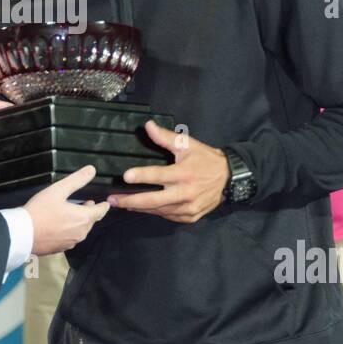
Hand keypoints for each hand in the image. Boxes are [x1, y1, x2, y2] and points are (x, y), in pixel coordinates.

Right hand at [25, 165, 109, 254]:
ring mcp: (70, 243)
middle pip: (90, 221)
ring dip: (79, 222)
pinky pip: (70, 238)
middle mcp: (80, 233)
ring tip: (72, 213)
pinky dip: (69, 230)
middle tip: (85, 204)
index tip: (105, 203)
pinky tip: (60, 226)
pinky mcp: (60, 249)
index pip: (101, 211)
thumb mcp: (58, 190)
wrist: (22, 234)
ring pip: (81, 231)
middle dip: (89, 212)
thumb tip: (92, 170)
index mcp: (83, 218)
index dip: (103, 206)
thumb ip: (76, 180)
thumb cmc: (40, 211)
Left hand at [107, 121, 229, 223]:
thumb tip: (148, 126)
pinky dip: (154, 212)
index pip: (159, 175)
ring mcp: (188, 208)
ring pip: (159, 211)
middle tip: (112, 199)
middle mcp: (185, 193)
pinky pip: (168, 216)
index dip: (142, 175)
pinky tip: (141, 208)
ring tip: (122, 203)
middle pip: (154, 200)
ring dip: (139, 207)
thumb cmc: (206, 160)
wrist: (230, 179)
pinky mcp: (190, 217)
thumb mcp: (188, 145)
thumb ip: (166, 137)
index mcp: (184, 174)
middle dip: (131, 200)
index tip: (125, 177)